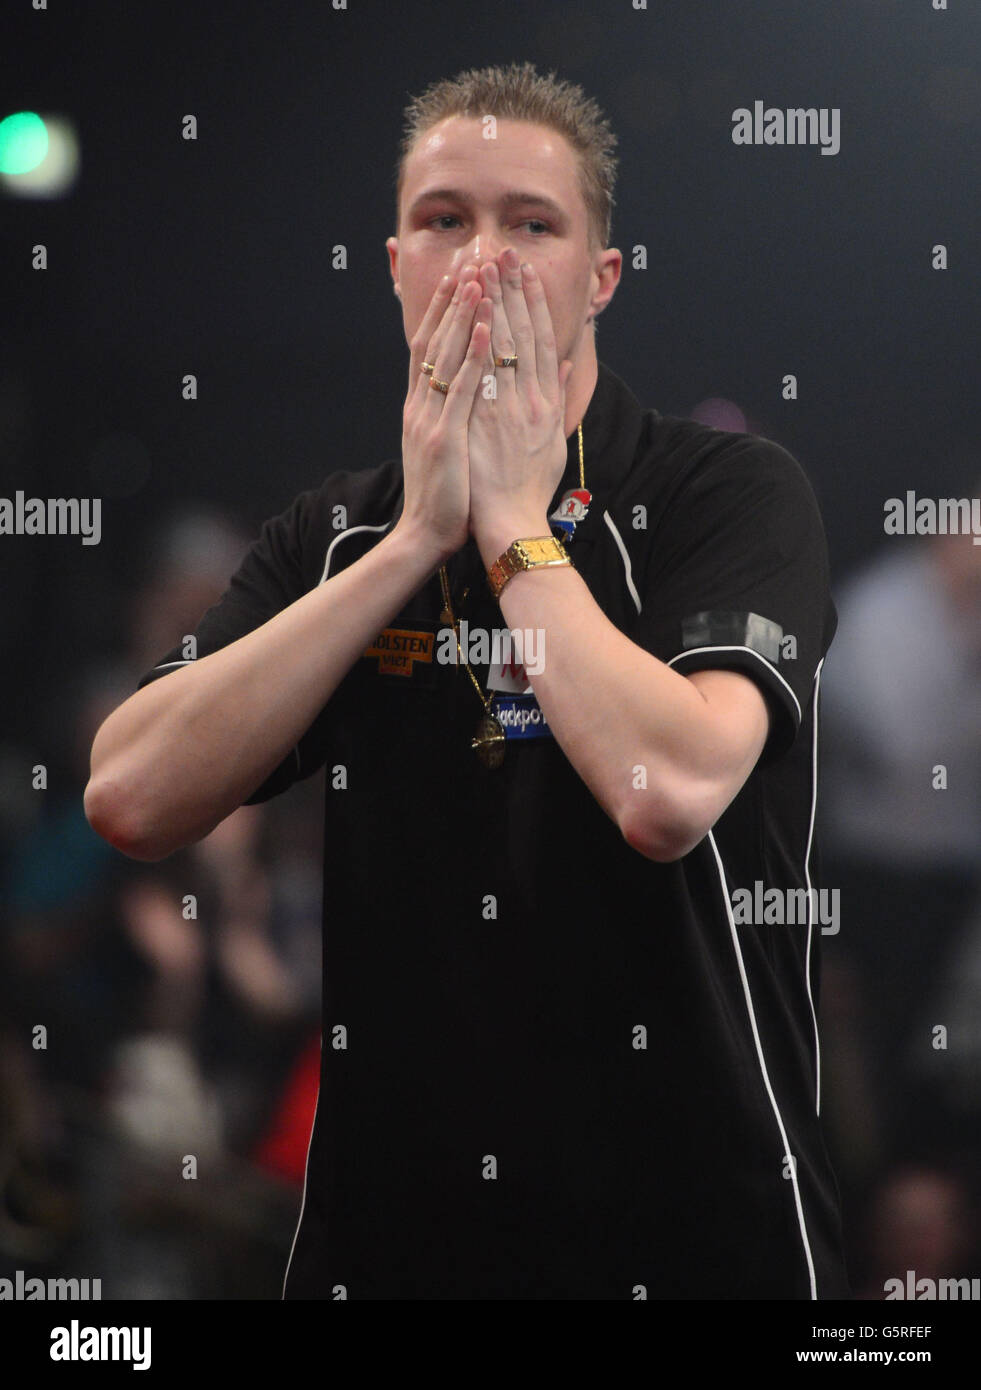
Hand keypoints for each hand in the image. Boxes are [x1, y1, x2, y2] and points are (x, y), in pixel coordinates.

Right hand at [396, 266, 491, 564]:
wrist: (424, 536)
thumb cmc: (446, 496)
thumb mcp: (451, 446)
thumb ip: (459, 415)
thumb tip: (473, 391)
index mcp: (422, 407)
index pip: (431, 346)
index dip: (445, 309)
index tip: (461, 275)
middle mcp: (420, 405)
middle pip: (434, 339)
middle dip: (453, 298)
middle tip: (470, 258)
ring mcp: (430, 419)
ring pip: (446, 356)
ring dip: (463, 314)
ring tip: (479, 277)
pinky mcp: (446, 438)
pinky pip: (461, 389)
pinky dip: (473, 356)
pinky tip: (485, 328)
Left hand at [466, 250, 573, 559]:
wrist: (513, 524)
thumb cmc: (528, 489)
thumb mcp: (552, 442)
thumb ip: (555, 399)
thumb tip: (560, 366)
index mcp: (544, 402)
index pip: (538, 340)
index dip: (531, 302)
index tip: (523, 271)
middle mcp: (529, 400)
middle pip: (521, 334)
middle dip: (511, 290)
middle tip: (503, 250)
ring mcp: (508, 409)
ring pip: (502, 346)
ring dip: (494, 303)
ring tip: (486, 266)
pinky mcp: (487, 423)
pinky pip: (484, 375)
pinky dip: (482, 344)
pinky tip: (477, 314)